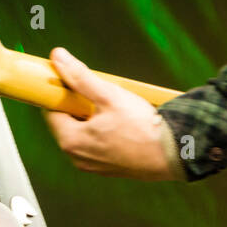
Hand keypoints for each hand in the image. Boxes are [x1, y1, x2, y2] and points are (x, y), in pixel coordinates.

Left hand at [43, 47, 177, 180]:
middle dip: (79, 106)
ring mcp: (92, 165)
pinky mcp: (108, 168)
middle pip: (67, 122)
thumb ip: (80, 76)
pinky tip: (122, 124)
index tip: (69, 83)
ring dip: (92, 118)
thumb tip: (58, 57)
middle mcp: (77, 157)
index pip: (51, 110)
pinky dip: (104, 132)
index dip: (60, 93)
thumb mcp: (108, 95)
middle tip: (99, 96)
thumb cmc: (143, 127)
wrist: (175, 153)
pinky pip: (97, 144)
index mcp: (70, 141)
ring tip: (114, 110)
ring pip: (83, 133)